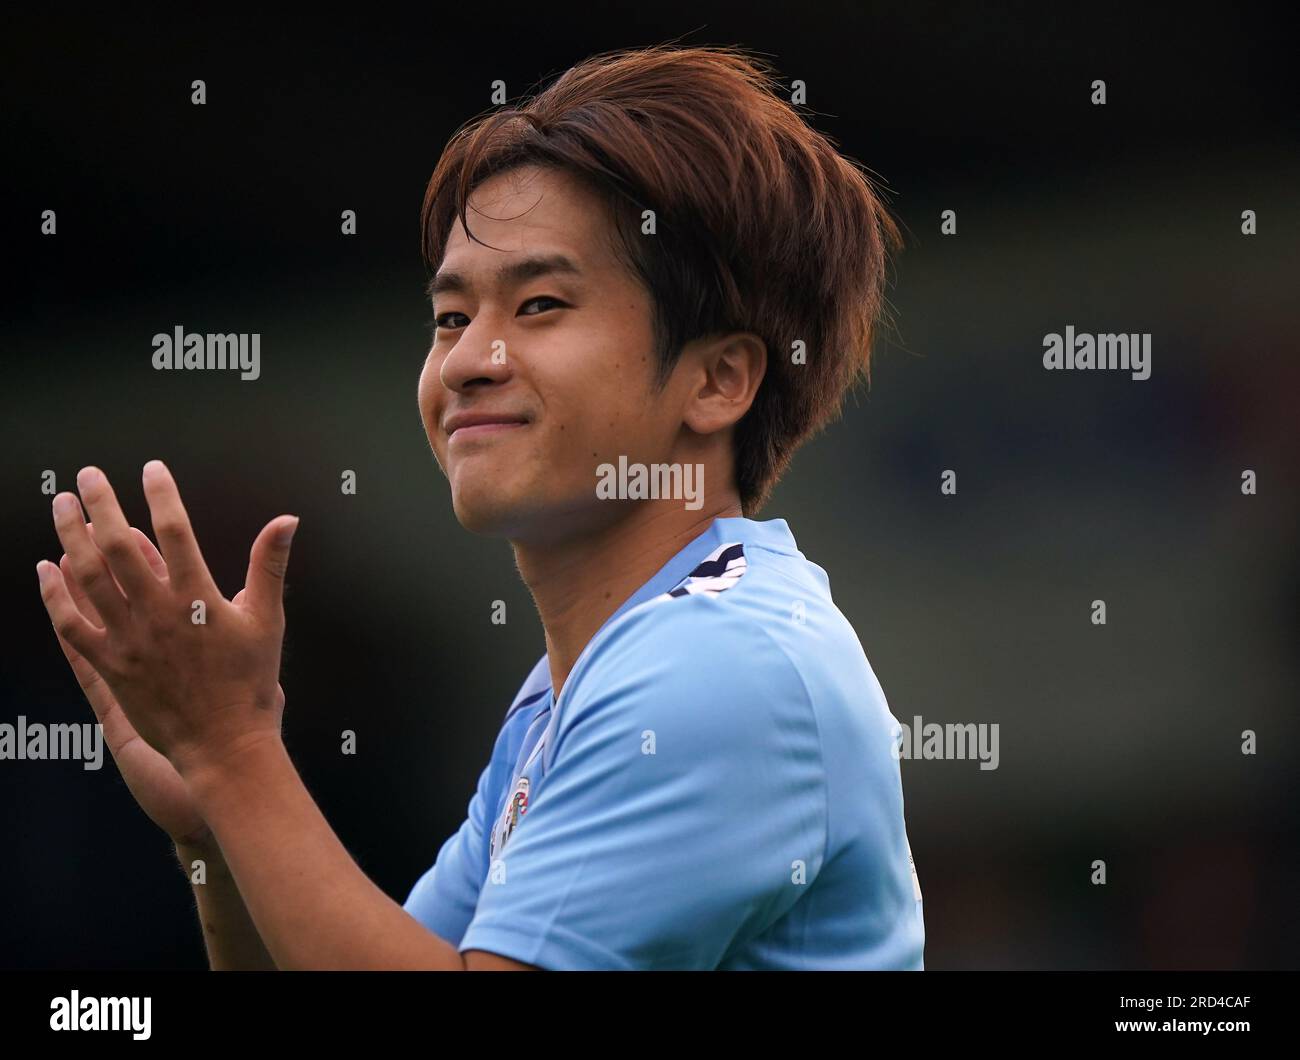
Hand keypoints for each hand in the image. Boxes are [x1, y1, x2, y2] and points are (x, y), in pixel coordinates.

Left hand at [36, 460, 297, 781]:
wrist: (224, 745)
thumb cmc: (250, 684)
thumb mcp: (268, 620)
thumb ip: (269, 565)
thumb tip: (287, 520)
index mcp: (199, 599)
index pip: (176, 532)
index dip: (161, 496)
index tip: (151, 469)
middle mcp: (158, 615)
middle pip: (120, 547)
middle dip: (101, 505)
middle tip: (89, 475)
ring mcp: (129, 640)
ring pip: (89, 578)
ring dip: (70, 537)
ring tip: (62, 506)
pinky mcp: (110, 666)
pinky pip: (72, 625)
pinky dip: (54, 595)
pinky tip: (46, 568)